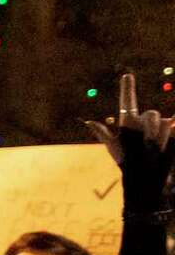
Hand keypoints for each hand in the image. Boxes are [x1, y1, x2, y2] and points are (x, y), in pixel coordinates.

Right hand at [87, 74, 174, 210]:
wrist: (145, 179)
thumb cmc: (127, 162)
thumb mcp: (114, 148)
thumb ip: (103, 133)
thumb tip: (89, 122)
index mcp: (127, 124)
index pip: (127, 101)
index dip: (127, 88)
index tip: (127, 76)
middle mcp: (142, 123)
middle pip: (151, 114)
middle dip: (151, 123)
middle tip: (148, 138)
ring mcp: (158, 128)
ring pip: (163, 121)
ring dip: (162, 130)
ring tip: (156, 145)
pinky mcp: (169, 133)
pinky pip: (173, 124)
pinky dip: (171, 130)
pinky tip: (168, 134)